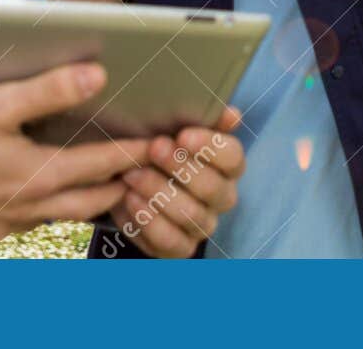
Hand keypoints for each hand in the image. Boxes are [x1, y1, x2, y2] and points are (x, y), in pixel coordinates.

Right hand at [0, 63, 150, 252]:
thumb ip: (47, 91)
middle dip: (124, 183)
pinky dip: (50, 207)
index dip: (138, 152)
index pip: (106, 164)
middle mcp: (32, 207)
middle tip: (144, 166)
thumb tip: (96, 76)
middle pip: (96, 200)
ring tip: (103, 179)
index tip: (164, 143)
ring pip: (65, 215)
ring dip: (89, 197)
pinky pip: (31, 223)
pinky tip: (41, 191)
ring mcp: (9, 226)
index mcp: (40, 175)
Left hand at [109, 107, 245, 257]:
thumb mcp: (176, 128)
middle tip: (153, 149)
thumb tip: (233, 114)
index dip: (211, 147)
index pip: (233, 157)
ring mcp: (203, 225)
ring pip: (189, 214)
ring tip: (131, 175)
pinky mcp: (181, 248)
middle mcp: (222, 198)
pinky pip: (169, 240)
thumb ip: (204, 119)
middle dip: (180, 168)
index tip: (183, 135)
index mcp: (228, 166)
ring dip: (158, 192)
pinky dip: (147, 220)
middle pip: (212, 188)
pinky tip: (129, 200)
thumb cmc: (161, 150)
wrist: (130, 181)